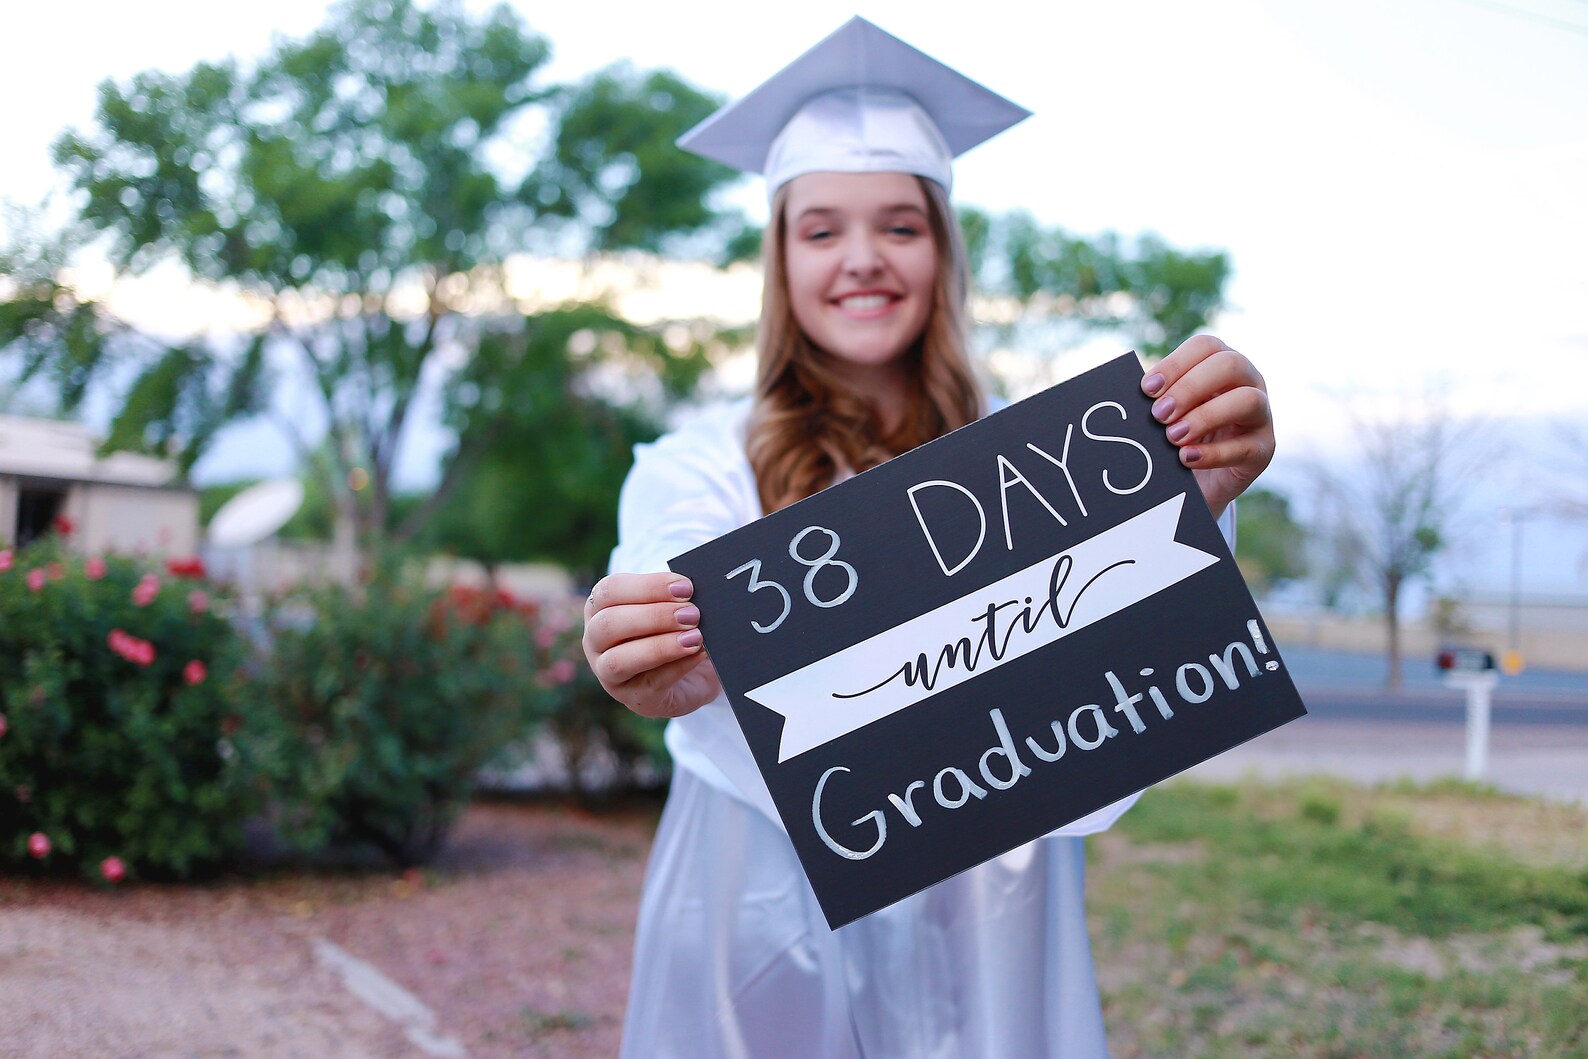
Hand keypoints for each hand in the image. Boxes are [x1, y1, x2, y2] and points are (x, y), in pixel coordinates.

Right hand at [583, 572, 721, 718]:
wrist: (692, 675)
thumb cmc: (673, 631)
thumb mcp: (668, 608)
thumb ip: (671, 598)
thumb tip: (689, 590)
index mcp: (599, 608)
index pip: (609, 590)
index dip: (648, 587)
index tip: (685, 587)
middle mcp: (595, 641)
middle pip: (609, 624)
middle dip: (654, 616)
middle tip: (692, 614)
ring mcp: (608, 674)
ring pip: (619, 660)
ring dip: (660, 647)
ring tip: (695, 638)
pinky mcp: (634, 698)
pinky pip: (651, 683)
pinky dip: (678, 666)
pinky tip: (699, 654)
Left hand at [1140, 335, 1273, 518]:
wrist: (1195, 483)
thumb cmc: (1178, 437)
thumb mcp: (1169, 412)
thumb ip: (1158, 399)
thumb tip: (1130, 395)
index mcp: (1222, 364)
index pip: (1205, 346)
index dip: (1176, 363)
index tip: (1148, 389)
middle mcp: (1248, 382)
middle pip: (1230, 364)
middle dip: (1190, 387)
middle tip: (1159, 414)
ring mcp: (1261, 415)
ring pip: (1248, 400)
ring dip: (1206, 417)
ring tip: (1173, 437)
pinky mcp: (1262, 450)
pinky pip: (1246, 447)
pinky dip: (1213, 453)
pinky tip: (1186, 458)